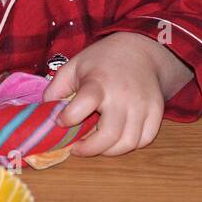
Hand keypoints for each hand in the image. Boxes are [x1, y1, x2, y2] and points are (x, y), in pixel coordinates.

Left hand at [42, 32, 193, 157]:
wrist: (141, 50)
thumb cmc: (102, 60)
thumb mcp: (73, 66)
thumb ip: (55, 89)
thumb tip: (44, 114)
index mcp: (99, 82)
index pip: (83, 105)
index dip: (68, 118)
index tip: (61, 121)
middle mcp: (123, 95)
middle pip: (109, 135)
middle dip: (89, 149)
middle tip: (77, 148)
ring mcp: (143, 105)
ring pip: (127, 143)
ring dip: (108, 151)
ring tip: (96, 144)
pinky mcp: (156, 111)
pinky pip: (144, 140)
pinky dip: (129, 145)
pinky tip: (117, 138)